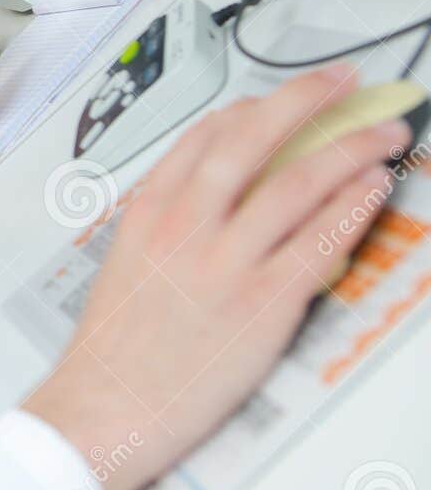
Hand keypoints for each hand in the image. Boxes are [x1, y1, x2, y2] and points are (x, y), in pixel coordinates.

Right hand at [24, 66, 411, 489]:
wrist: (106, 407)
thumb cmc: (115, 349)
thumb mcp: (126, 264)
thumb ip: (167, 222)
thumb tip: (212, 197)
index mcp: (149, 212)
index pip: (205, 135)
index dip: (255, 107)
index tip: (283, 98)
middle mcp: (186, 226)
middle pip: (255, 139)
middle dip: (308, 100)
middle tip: (343, 83)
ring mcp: (226, 262)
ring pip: (298, 182)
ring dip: (350, 149)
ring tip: (383, 135)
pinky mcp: (263, 303)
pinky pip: (320, 240)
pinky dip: (353, 204)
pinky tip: (373, 187)